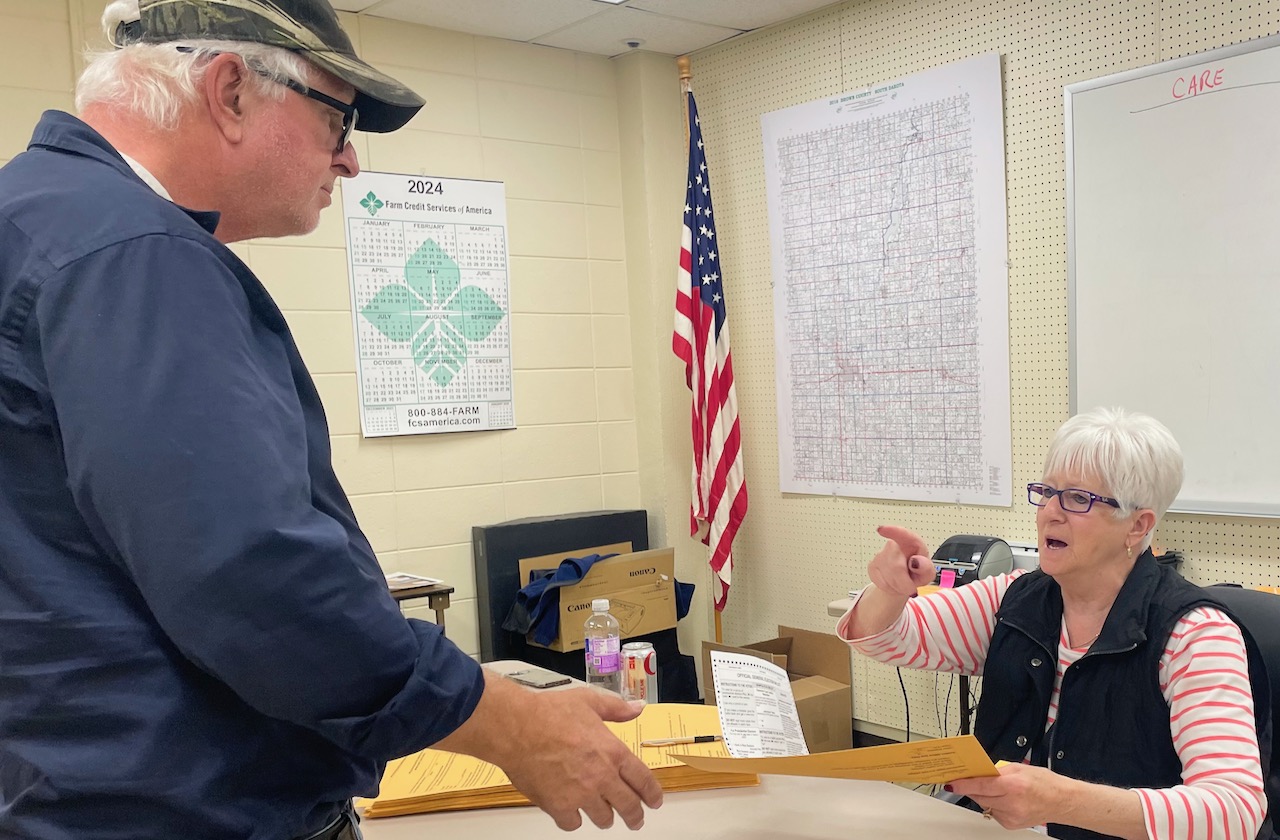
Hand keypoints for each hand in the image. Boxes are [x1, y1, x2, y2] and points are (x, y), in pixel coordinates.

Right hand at [436, 674, 663, 829]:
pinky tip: (571, 813)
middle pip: (628, 806)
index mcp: (613, 752)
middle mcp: (601, 777)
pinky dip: (573, 820)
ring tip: (603, 816)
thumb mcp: (589, 701)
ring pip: (603, 819)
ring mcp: (581, 795)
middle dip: (635, 816)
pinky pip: (573, 824)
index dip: (652, 794)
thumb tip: (637, 708)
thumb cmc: (549, 713)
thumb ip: (616, 708)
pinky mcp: (558, 806)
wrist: (517, 728)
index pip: (643, 780)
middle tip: (636, 820)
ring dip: (605, 818)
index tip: (654, 801)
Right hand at [867, 525, 933, 597]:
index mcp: (911, 543)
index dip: (893, 531)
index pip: (903, 534)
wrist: (903, 583)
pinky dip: (889, 588)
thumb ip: (926, 568)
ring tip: (902, 585)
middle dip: (904, 582)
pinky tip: (893, 585)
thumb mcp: (927, 573)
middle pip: (896, 565)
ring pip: (887, 574)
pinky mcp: (872, 566)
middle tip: (910, 588)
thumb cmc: (917, 573)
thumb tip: (916, 562)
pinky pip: (879, 580)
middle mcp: (894, 546)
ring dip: (897, 586)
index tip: (881, 530)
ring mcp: (880, 555)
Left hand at [947, 763, 1063, 829]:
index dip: (964, 784)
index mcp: (1014, 786)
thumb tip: (978, 771)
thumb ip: (996, 770)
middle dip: (972, 788)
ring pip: (985, 805)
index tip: (952, 782)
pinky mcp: (1011, 825)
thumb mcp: (1019, 768)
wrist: (1062, 801)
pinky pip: (993, 812)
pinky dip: (993, 804)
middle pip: (980, 796)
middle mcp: (1012, 804)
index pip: (981, 785)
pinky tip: (1002, 799)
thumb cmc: (1045, 783)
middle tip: (967, 779)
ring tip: (994, 788)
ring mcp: (1012, 817)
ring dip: (983, 796)